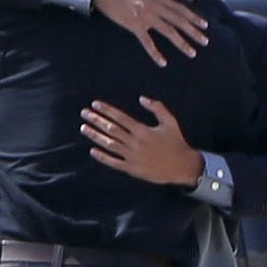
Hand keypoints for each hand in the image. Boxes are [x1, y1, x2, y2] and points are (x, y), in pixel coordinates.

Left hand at [80, 97, 204, 186]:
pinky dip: (102, 157)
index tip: (95, 104)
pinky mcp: (132, 169)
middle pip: (111, 129)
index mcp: (143, 131)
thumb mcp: (170, 122)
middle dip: (96, 120)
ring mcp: (132, 157)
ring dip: (95, 136)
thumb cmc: (176, 142)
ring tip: (84, 128)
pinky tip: (92, 151)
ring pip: (109, 144)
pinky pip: (114, 162)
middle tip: (84, 113)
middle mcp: (135, 143)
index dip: (107, 110)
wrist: (182, 166)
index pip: (120, 118)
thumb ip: (157, 108)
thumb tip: (142, 98)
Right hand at [92, 0, 208, 66]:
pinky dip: (155, 53)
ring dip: (182, 43)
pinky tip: (162, 63)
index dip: (194, 17)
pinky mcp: (134, 25)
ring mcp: (146, 16)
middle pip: (179, 21)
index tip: (205, 25)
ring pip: (169, 31)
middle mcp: (156, 6)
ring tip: (192, 53)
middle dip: (194, 32)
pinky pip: (147, 42)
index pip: (181, 8)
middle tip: (205, 42)